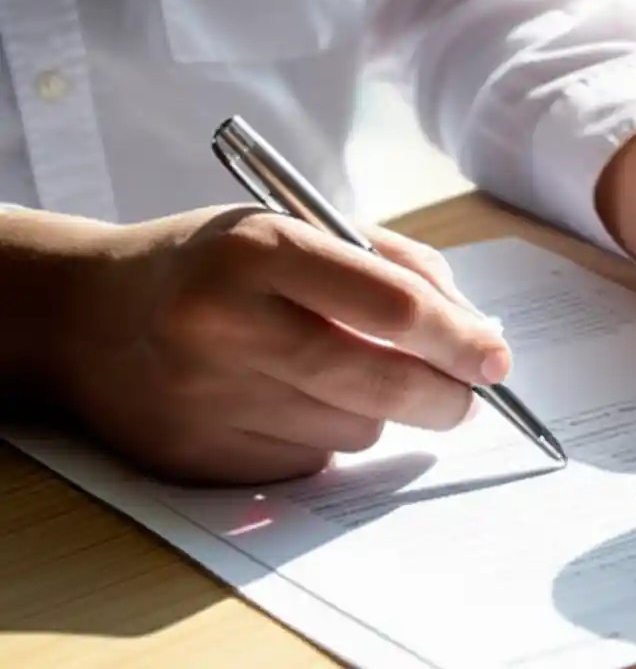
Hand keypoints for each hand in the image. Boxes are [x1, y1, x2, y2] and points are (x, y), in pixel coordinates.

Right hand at [37, 206, 508, 483]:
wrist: (85, 317)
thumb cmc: (214, 264)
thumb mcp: (295, 228)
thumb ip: (393, 268)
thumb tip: (474, 331)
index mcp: (258, 249)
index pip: (392, 305)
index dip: (458, 338)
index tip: (495, 358)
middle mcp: (227, 324)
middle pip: (382, 382)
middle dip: (446, 397)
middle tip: (466, 396)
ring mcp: (209, 398)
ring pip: (356, 429)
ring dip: (377, 411)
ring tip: (338, 375)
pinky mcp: (199, 458)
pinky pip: (311, 462)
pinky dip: (324, 436)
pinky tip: (286, 403)